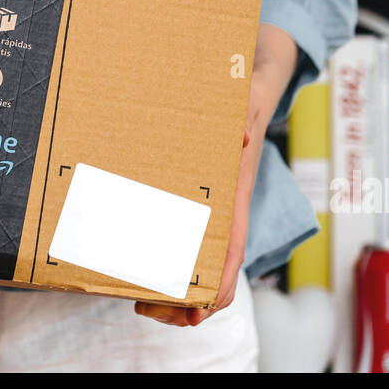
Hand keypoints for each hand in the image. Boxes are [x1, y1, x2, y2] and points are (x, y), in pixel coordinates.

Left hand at [134, 24, 295, 325]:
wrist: (255, 77)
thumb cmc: (249, 93)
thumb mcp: (248, 99)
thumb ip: (247, 112)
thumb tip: (243, 132)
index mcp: (236, 194)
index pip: (233, 252)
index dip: (218, 287)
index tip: (196, 311)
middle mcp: (223, 208)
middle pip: (213, 272)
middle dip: (184, 301)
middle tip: (146, 307)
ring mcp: (208, 205)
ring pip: (196, 262)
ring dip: (169, 286)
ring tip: (135, 295)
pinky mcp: (193, 196)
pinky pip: (180, 238)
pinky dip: (160, 258)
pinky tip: (133, 258)